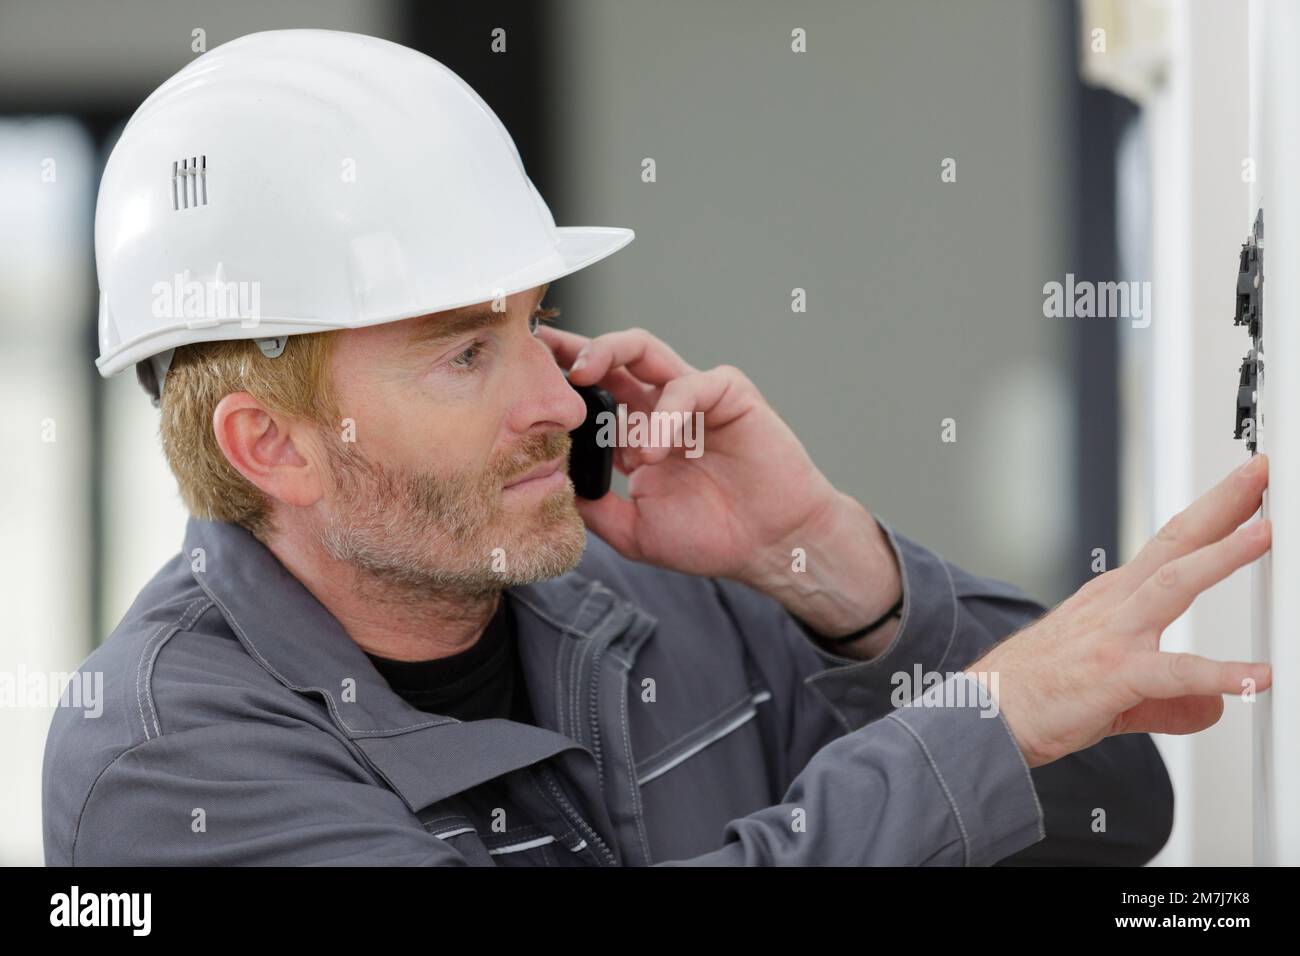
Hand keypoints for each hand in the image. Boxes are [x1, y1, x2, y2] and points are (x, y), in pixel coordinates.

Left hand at [538, 325, 900, 637]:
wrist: (769, 547)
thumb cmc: (712, 537)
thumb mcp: (633, 531)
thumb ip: (595, 508)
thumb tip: (548, 489)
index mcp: (637, 433)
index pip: (592, 394)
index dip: (559, 382)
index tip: (520, 377)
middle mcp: (661, 407)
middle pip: (612, 357)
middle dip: (573, 348)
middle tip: (542, 354)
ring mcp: (694, 396)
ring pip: (646, 349)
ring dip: (609, 353)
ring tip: (584, 377)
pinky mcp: (730, 394)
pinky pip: (690, 385)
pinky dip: (665, 414)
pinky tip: (654, 450)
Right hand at [966, 454, 1272, 767]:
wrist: (984, 714)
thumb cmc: (1035, 692)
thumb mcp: (1116, 690)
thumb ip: (1173, 698)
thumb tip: (1214, 706)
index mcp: (1112, 600)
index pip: (1170, 546)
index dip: (1212, 514)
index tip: (1247, 487)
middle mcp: (1113, 606)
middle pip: (1174, 544)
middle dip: (1220, 506)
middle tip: (1259, 472)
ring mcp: (1113, 635)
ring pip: (1173, 585)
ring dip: (1219, 556)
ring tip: (1263, 534)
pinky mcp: (1115, 674)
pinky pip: (1175, 672)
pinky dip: (1219, 673)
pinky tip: (1254, 676)